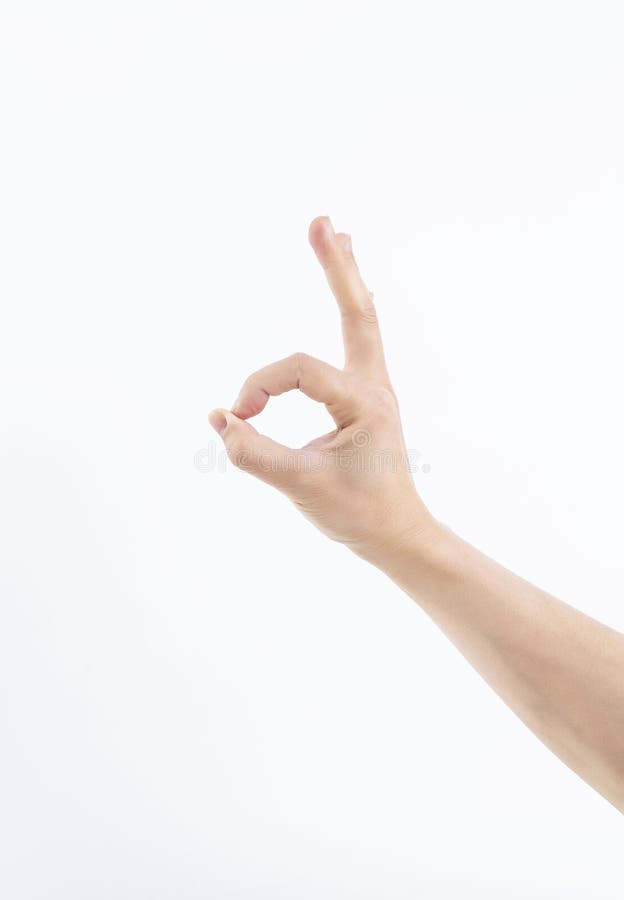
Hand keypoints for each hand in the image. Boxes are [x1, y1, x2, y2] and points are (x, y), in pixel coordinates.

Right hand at [208, 216, 435, 563]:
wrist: (399, 535)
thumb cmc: (359, 514)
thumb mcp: (301, 487)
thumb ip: (254, 453)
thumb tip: (221, 419)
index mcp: (365, 402)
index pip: (298, 371)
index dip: (259, 388)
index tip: (240, 419)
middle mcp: (374, 386)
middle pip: (357, 312)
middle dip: (337, 268)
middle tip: (322, 221)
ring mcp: (373, 390)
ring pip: (362, 322)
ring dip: (348, 280)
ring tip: (340, 238)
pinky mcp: (365, 400)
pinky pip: (356, 344)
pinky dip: (349, 311)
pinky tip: (348, 295)